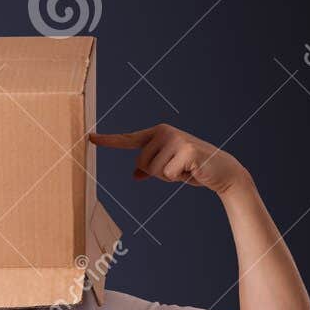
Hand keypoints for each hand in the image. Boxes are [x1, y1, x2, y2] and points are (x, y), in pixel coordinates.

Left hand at [90, 124, 248, 196]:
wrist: (219, 170)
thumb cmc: (191, 167)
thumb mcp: (168, 168)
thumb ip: (150, 168)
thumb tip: (135, 174)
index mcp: (157, 133)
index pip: (128, 139)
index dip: (109, 141)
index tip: (90, 138)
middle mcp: (164, 132)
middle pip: (142, 164)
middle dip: (158, 174)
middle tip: (177, 168)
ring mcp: (175, 139)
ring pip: (154, 171)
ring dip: (169, 177)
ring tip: (184, 169)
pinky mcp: (185, 150)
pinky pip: (168, 175)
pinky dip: (179, 178)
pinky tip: (192, 170)